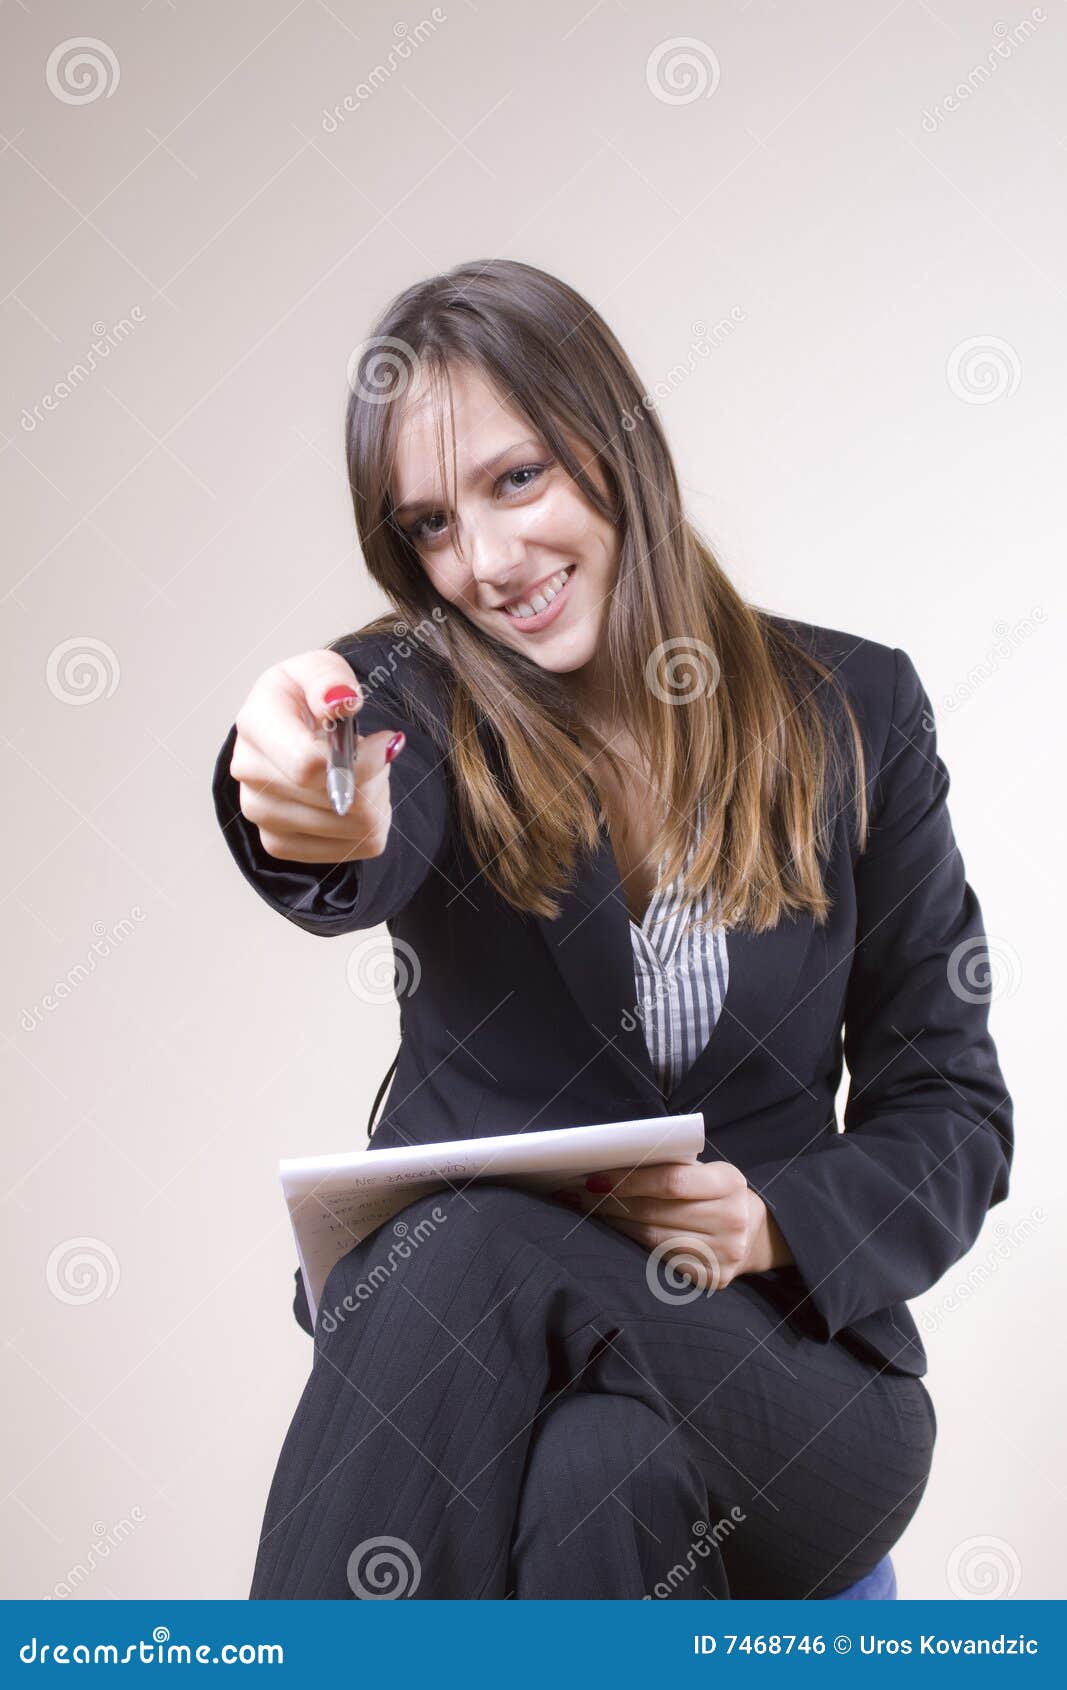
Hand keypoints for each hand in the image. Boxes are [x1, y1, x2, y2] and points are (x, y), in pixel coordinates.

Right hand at [229, 650, 405, 864]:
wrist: (289, 730)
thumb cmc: (308, 697)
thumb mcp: (322, 669)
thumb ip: (330, 679)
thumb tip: (339, 703)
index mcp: (256, 722)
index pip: (308, 766)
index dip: (362, 762)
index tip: (382, 741)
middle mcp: (248, 772)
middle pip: (341, 801)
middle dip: (375, 775)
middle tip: (371, 753)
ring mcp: (260, 813)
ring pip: (355, 826)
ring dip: (375, 798)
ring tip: (361, 773)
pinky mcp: (278, 843)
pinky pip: (354, 847)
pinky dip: (368, 824)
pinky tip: (354, 799)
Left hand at [552, 1159, 792, 1289]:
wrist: (756, 1233)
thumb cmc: (718, 1193)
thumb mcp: (707, 1172)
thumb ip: (672, 1168)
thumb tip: (611, 1167)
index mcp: (729, 1182)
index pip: (671, 1181)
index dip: (629, 1180)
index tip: (595, 1178)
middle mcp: (732, 1219)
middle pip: (657, 1212)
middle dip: (613, 1203)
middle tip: (581, 1196)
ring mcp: (725, 1253)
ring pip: (655, 1239)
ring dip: (617, 1225)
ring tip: (592, 1213)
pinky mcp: (715, 1278)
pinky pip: (664, 1261)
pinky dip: (636, 1246)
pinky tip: (619, 1234)